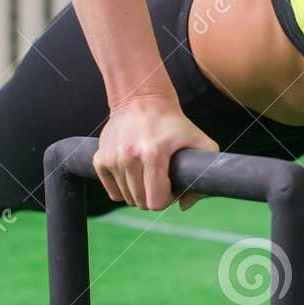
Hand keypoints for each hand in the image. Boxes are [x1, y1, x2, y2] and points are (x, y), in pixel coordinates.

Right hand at [96, 93, 219, 210]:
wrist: (141, 99)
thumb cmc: (174, 123)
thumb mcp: (200, 142)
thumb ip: (203, 175)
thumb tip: (184, 206)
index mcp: (153, 154)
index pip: (156, 201)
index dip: (167, 199)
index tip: (171, 186)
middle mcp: (129, 156)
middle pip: (140, 202)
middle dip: (154, 196)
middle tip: (161, 179)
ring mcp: (112, 158)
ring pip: (126, 198)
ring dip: (139, 192)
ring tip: (148, 174)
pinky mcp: (100, 158)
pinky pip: (111, 190)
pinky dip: (122, 188)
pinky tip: (133, 174)